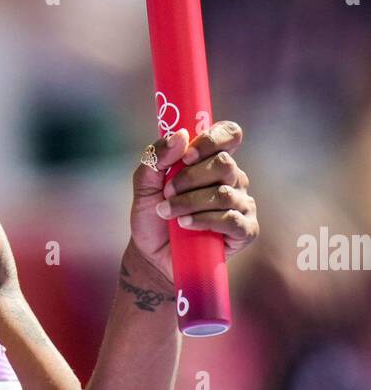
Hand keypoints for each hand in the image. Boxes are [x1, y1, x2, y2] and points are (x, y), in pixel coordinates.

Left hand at [129, 120, 258, 287]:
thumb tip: (181, 135)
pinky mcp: (245, 231)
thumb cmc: (153, 217)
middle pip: (224, 164)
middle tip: (167, 192)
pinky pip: (232, 220)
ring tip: (168, 213)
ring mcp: (241, 204)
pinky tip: (186, 225)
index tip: (186, 156)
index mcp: (213, 161)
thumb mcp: (145, 185)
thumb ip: (156, 158)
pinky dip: (205, 221)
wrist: (152, 256)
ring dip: (190, 203)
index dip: (212, 139)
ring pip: (224, 194)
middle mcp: (233, 179)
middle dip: (190, 178)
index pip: (229, 134)